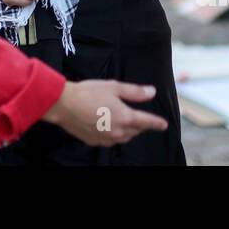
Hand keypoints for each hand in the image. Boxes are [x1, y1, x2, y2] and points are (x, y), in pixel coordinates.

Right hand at [43, 80, 168, 146]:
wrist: (64, 105)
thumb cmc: (89, 92)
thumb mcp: (114, 87)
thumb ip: (134, 92)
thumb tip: (151, 92)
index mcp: (125, 117)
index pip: (146, 122)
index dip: (157, 123)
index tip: (164, 124)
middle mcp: (118, 131)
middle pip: (135, 131)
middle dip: (140, 125)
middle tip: (140, 118)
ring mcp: (106, 138)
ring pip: (124, 137)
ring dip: (128, 131)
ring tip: (126, 122)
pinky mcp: (95, 141)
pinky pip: (110, 140)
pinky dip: (114, 134)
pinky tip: (109, 127)